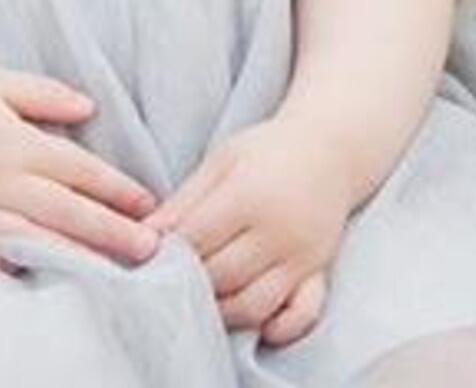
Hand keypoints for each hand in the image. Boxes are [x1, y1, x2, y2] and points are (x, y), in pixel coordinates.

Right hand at [0, 61, 158, 264]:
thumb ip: (42, 95)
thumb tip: (89, 108)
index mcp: (12, 141)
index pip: (76, 169)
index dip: (115, 188)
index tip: (148, 204)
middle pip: (61, 210)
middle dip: (108, 231)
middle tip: (149, 250)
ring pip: (25, 237)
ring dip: (67, 256)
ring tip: (105, 274)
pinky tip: (20, 281)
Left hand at [151, 118, 351, 344]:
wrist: (330, 148)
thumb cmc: (267, 150)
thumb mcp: (222, 161)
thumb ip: (185, 200)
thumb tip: (145, 235)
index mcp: (250, 194)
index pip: (196, 240)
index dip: (168, 250)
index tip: (152, 252)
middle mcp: (279, 230)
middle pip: (221, 276)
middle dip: (190, 281)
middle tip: (173, 277)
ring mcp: (302, 256)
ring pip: (253, 304)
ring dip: (221, 310)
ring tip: (203, 297)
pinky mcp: (320, 272)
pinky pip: (301, 315)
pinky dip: (277, 328)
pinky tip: (256, 324)